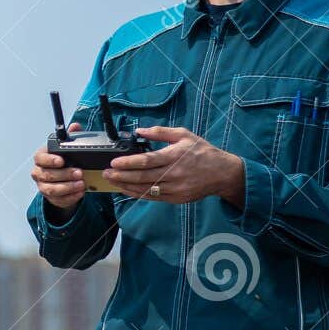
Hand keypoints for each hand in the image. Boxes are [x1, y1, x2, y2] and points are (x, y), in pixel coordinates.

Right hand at [31, 122, 85, 216]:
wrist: (60, 179)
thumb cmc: (62, 161)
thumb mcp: (66, 148)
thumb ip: (70, 137)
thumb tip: (75, 126)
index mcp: (41, 158)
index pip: (39, 158)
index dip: (49, 160)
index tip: (61, 160)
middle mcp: (39, 172)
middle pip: (47, 175)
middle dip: (64, 174)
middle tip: (79, 172)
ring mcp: (43, 186)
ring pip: (51, 189)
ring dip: (67, 187)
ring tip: (81, 184)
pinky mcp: (50, 198)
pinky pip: (58, 199)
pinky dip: (70, 197)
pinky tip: (80, 193)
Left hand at [102, 125, 244, 205]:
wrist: (223, 173)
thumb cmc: (203, 152)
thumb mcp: (184, 135)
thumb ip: (161, 132)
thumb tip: (140, 130)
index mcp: (175, 156)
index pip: (147, 161)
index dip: (129, 162)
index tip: (114, 162)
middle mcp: (174, 174)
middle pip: (143, 177)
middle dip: (121, 176)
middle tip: (106, 173)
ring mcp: (175, 189)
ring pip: (146, 190)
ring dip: (126, 186)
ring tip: (112, 182)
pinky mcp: (176, 198)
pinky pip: (153, 197)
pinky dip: (138, 194)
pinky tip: (126, 190)